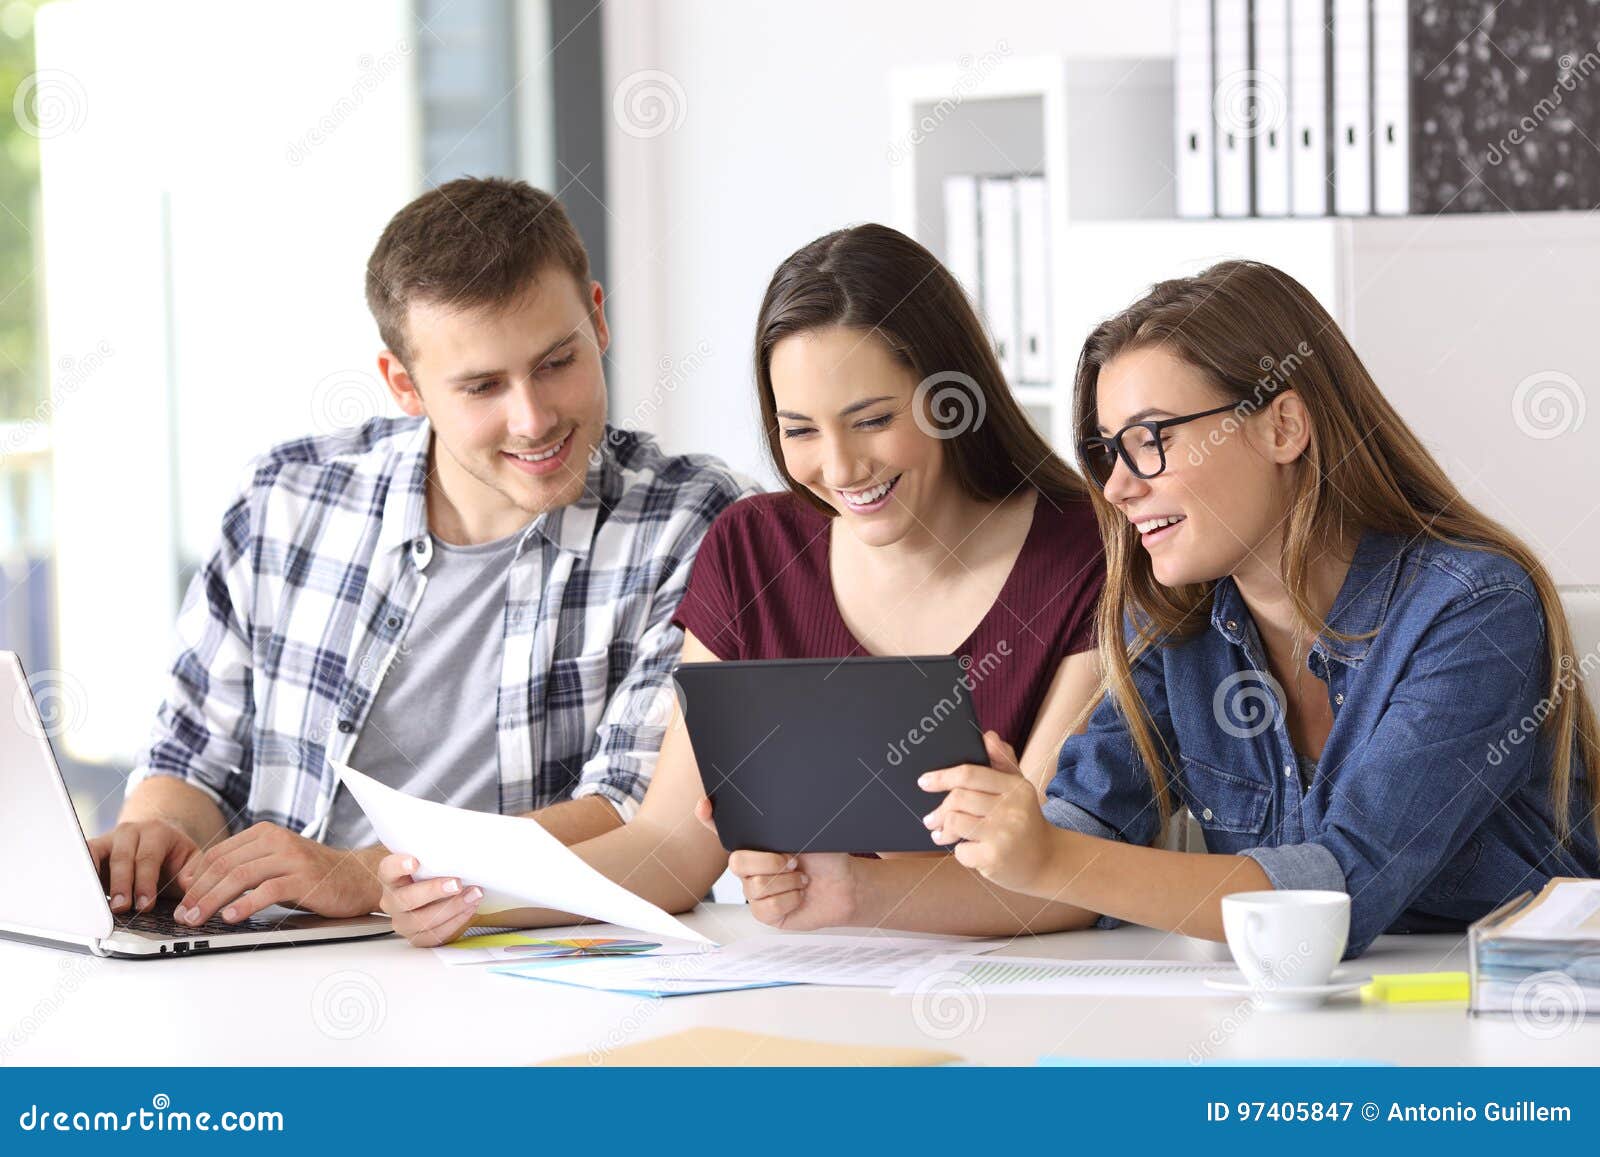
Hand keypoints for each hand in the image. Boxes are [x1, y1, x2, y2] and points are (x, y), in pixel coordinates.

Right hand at [87, 819, 199, 914]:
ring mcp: (110, 839)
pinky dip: (81, 873)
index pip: (148, 857)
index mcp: (157, 832)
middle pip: (122, 858)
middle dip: (122, 885)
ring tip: (97, 905)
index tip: (145, 905)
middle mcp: (131, 832)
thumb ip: (192, 875)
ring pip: (97, 856)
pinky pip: (83, 857)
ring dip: (96, 881)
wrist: (158, 839)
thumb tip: (193, 891)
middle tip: (122, 908)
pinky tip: (82, 892)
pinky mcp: (94, 849)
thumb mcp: (191, 861)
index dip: (146, 883)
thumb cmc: (173, 855)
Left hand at [173, 821, 382, 923]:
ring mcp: (291, 858)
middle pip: (224, 865)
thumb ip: (247, 866)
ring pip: (239, 876)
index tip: (182, 901)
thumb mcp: (277, 862)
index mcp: (265, 833)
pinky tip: (231, 917)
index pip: (218, 854)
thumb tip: (201, 885)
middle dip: (198, 893)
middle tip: (183, 915)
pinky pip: (267, 891)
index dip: (195, 879)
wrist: (357, 877)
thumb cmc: (314, 874)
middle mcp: (277, 840)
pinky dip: (244, 905)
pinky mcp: (304, 878)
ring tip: (197, 919)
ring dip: (212, 901)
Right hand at [376, 854, 483, 946]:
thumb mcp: (424, 858)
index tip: (415, 861)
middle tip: (457, 883)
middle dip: (434, 891)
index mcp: (390, 877)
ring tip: (473, 895)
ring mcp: (403, 922)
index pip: (388, 869)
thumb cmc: (425, 872)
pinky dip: (456, 922)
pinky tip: (470, 908)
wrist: (421, 892)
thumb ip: (433, 853)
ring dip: (452, 908)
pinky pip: (435, 935)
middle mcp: (392, 901)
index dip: (399, 866)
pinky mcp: (417, 937)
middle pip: (406, 900)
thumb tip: (462, 839)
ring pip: (423, 921)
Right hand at [696, 796, 862, 929]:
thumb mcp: (810, 833)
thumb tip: (783, 804)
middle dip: (769, 862)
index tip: (704, 805)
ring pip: (755, 887)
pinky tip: (799, 895)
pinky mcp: (764, 912)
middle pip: (736, 862)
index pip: (725, 828)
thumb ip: (789, 823)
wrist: (844, 885)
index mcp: (758, 841)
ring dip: (787, 881)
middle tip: (794, 860)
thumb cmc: (826, 857)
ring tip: (802, 878)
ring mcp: (755, 890)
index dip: (709, 818)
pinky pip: (765, 907)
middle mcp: (752, 865)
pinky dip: (789, 899)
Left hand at [919, 731, 1061, 895]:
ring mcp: (1003, 834)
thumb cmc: (1025, 820)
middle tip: (930, 818)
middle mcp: (1011, 808)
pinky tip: (967, 850)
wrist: (1048, 860)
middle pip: (958, 799)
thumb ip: (1002, 761)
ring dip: (944, 830)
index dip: (942, 777)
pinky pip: (961, 850)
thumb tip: (988, 736)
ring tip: (941, 834)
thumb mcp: (1019, 789)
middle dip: (938, 809)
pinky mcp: (994, 858)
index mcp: (1016, 787)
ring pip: (955, 822)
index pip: (970, 775)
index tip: (924, 781)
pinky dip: (959, 851)